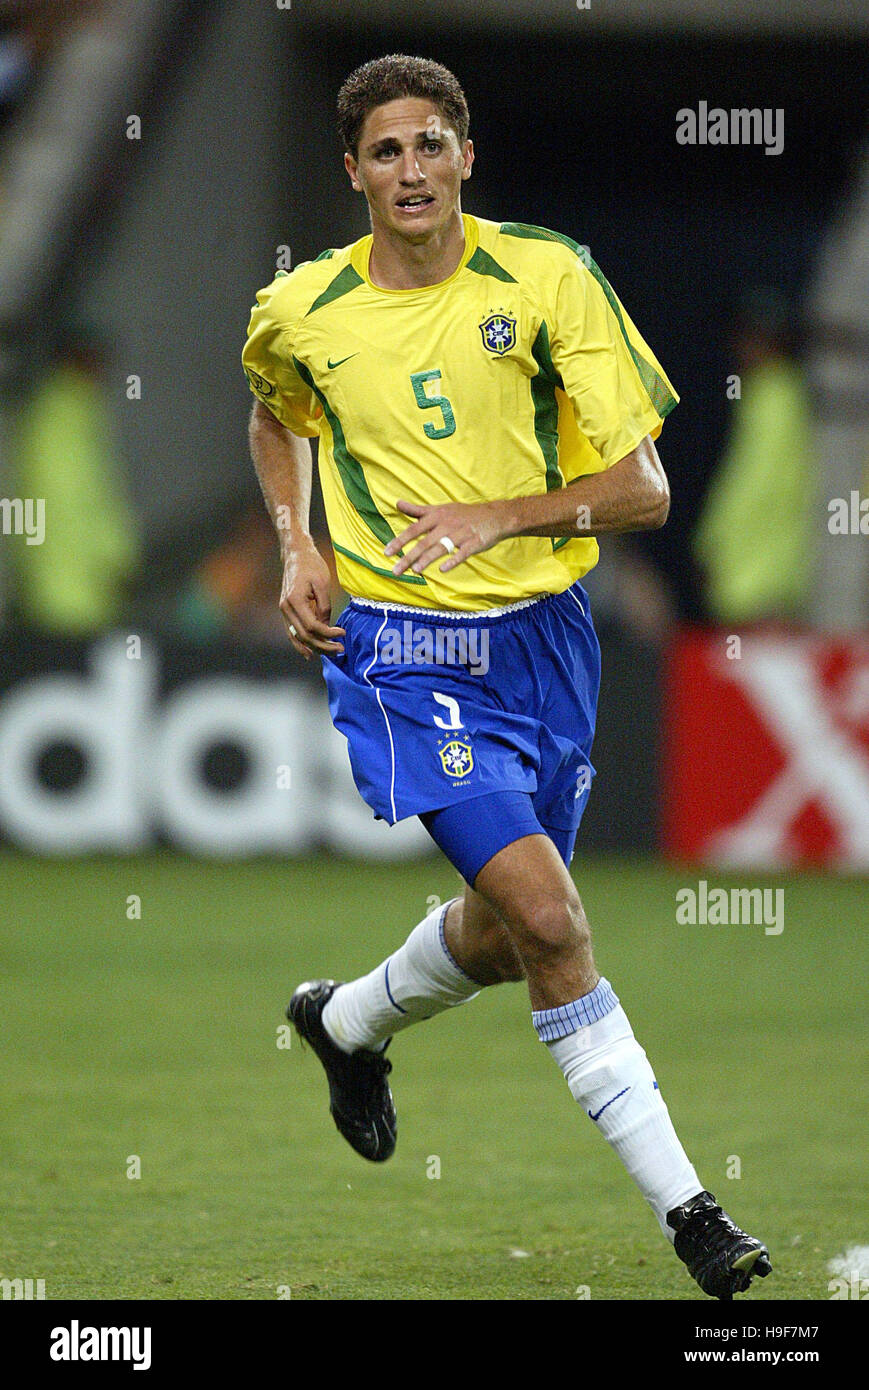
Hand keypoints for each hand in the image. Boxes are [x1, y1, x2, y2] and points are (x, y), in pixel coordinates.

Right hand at [279, 539, 344, 659]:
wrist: (295, 554)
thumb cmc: (311, 565)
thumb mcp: (322, 584)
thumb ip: (324, 607)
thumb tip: (327, 626)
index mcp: (295, 600)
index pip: (312, 626)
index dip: (328, 634)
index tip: (343, 633)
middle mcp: (286, 608)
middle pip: (304, 636)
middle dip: (323, 646)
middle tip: (340, 649)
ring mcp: (284, 610)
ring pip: (297, 637)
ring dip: (314, 648)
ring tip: (330, 653)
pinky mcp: (286, 611)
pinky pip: (292, 632)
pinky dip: (300, 644)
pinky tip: (310, 653)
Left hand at [385, 498, 513, 576]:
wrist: (495, 516)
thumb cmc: (464, 514)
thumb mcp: (440, 509)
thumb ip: (418, 510)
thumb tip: (397, 503)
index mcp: (437, 516)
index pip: (414, 529)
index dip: (400, 541)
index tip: (386, 552)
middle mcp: (447, 524)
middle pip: (424, 542)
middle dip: (409, 556)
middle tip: (395, 570)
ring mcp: (461, 533)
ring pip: (441, 547)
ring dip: (428, 559)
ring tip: (415, 570)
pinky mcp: (474, 542)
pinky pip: (462, 553)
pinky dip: (453, 560)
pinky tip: (443, 569)